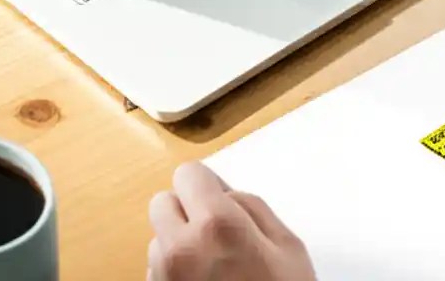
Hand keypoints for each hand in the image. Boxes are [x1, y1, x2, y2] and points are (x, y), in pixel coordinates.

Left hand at [148, 162, 316, 280]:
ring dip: (177, 243)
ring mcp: (162, 278)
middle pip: (162, 202)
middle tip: (215, 231)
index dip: (206, 185)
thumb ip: (253, 208)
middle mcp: (180, 249)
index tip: (218, 197)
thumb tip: (226, 194)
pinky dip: (173, 271)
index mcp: (216, 227)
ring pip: (157, 238)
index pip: (188, 175)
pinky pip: (156, 269)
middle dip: (185, 210)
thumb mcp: (289, 248)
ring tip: (214, 266)